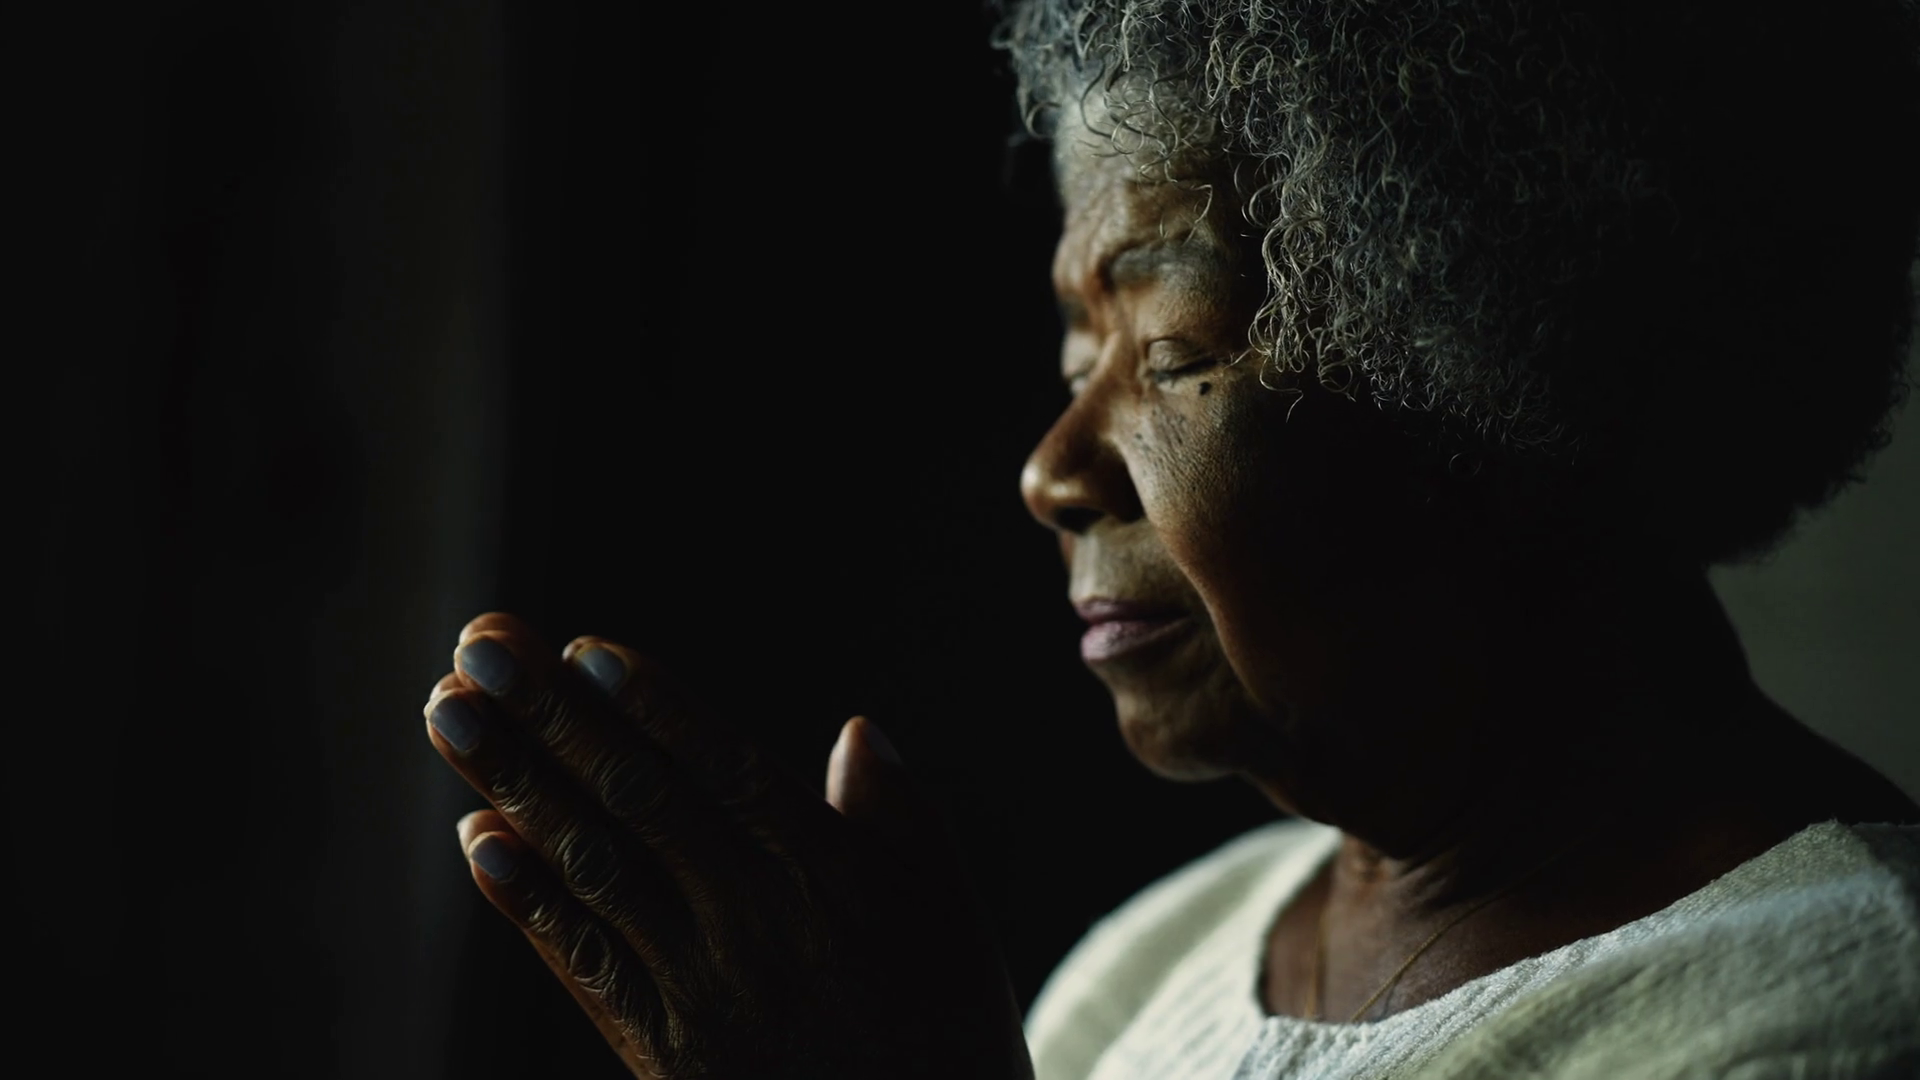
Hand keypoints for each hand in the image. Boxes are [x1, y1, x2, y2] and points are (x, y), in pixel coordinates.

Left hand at [423, 613, 1032, 1078]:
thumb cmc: (944, 1022)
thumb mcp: (947, 907)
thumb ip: (896, 814)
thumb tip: (856, 732)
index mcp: (825, 873)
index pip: (727, 769)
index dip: (654, 708)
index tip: (584, 649)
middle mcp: (753, 919)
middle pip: (639, 799)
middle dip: (551, 717)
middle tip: (477, 648)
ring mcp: (699, 985)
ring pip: (593, 864)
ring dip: (515, 784)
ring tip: (450, 714)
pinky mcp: (662, 1047)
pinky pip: (583, 961)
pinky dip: (525, 898)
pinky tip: (477, 836)